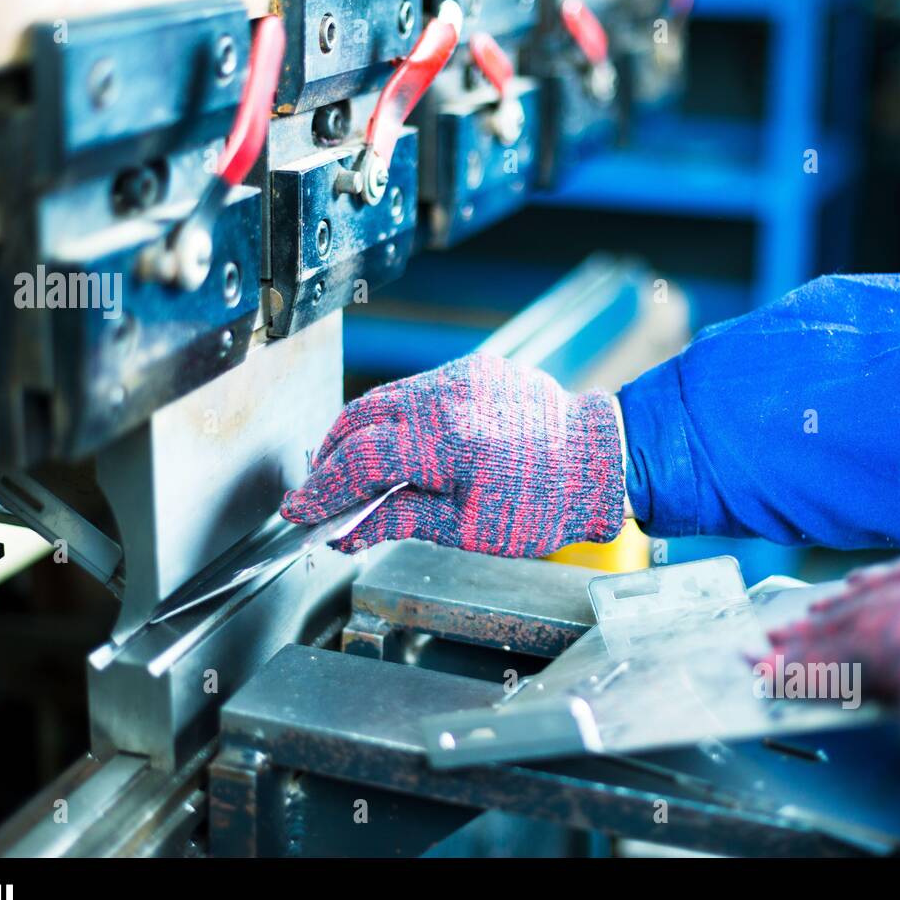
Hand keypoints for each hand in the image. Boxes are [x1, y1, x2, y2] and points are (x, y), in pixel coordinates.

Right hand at [281, 353, 625, 556]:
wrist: (598, 462)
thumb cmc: (542, 504)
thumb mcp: (465, 530)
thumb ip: (396, 522)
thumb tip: (343, 533)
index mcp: (447, 442)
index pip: (359, 460)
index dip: (321, 488)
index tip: (300, 510)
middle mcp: (450, 397)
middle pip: (360, 418)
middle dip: (330, 456)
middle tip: (320, 493)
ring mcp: (463, 375)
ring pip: (385, 398)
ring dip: (360, 434)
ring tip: (354, 474)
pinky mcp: (475, 367)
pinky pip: (418, 389)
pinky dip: (398, 417)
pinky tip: (400, 447)